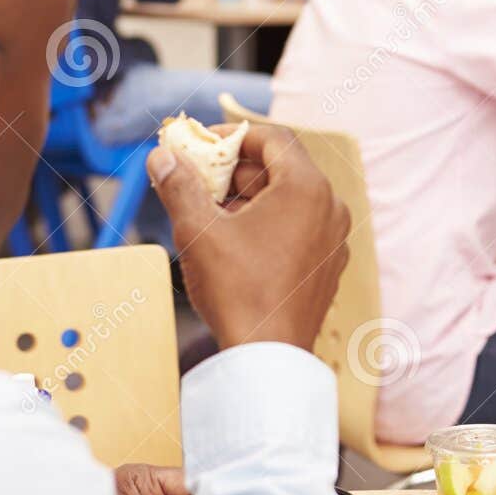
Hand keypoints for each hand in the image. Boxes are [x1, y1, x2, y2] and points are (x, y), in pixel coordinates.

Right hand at [148, 123, 350, 351]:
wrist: (268, 358)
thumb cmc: (237, 291)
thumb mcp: (198, 231)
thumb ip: (179, 185)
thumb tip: (162, 155)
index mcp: (308, 188)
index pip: (272, 138)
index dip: (231, 135)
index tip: (200, 144)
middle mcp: (331, 208)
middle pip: (280, 169)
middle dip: (233, 170)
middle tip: (194, 178)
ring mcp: (333, 239)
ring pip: (288, 200)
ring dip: (247, 197)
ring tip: (206, 211)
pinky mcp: (327, 266)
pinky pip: (297, 228)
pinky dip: (266, 223)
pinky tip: (231, 240)